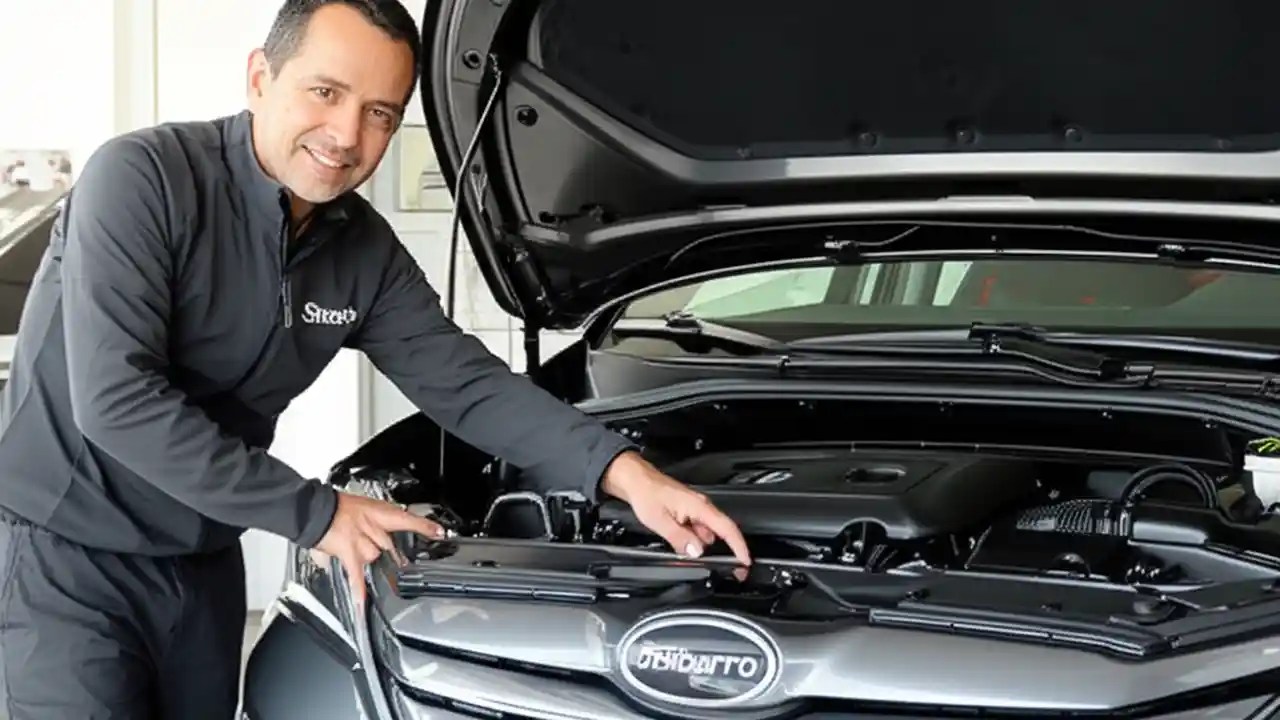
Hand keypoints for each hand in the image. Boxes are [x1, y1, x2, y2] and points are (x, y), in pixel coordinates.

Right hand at [314, 492, 445, 606]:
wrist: (318, 510)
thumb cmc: (340, 508)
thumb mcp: (367, 508)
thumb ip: (377, 524)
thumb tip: (386, 535)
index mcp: (382, 514)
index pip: (409, 520)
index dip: (426, 526)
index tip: (440, 533)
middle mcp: (376, 528)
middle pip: (390, 545)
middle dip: (385, 547)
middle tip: (371, 540)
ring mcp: (364, 543)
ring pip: (375, 558)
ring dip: (366, 556)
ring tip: (350, 541)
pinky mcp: (351, 555)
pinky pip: (357, 576)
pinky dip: (359, 592)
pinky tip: (362, 607)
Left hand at [600, 451, 751, 566]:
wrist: (635, 479)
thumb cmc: (646, 493)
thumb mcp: (660, 521)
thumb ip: (680, 538)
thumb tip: (696, 552)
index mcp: (699, 507)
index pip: (727, 528)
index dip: (739, 546)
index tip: (745, 561)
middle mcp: (701, 506)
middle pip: (720, 533)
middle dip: (721, 551)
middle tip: (719, 566)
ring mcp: (695, 509)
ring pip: (706, 533)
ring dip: (700, 544)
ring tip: (683, 548)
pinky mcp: (688, 511)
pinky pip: (697, 529)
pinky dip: (692, 538)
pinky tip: (679, 541)